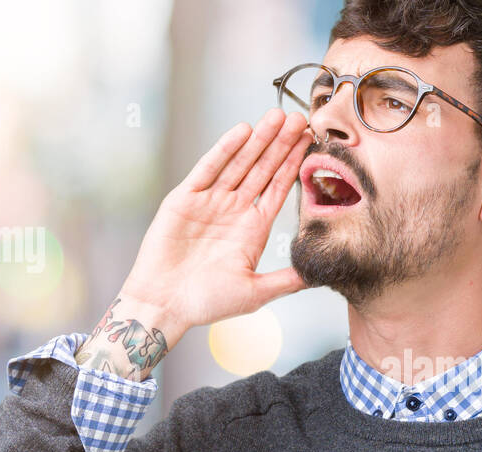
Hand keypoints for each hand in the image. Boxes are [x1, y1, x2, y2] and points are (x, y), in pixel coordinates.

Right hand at [119, 108, 312, 335]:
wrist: (164, 304)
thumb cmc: (206, 303)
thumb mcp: (255, 292)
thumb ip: (286, 281)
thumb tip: (316, 276)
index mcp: (253, 229)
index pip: (278, 188)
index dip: (293, 164)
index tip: (310, 141)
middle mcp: (234, 210)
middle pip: (262, 169)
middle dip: (281, 143)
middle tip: (300, 118)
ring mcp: (210, 202)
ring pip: (239, 164)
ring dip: (258, 140)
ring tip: (276, 116)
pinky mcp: (185, 199)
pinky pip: (208, 169)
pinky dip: (225, 150)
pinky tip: (242, 132)